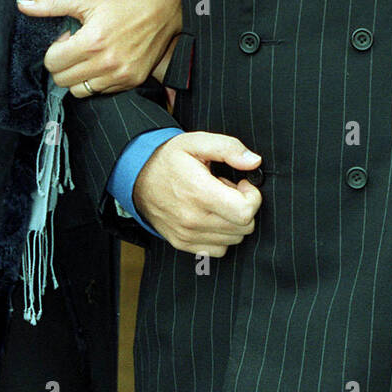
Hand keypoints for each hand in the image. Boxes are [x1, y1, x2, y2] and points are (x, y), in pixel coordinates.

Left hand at [18, 0, 181, 95]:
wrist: (163, 7)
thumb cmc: (123, 0)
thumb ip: (51, 5)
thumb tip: (22, 6)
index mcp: (92, 41)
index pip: (53, 63)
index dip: (55, 49)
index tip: (67, 38)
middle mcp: (106, 62)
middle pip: (62, 80)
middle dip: (63, 63)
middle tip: (77, 46)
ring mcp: (120, 75)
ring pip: (79, 91)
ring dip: (78, 75)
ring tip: (90, 55)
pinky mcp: (132, 81)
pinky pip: (100, 92)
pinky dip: (97, 80)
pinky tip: (105, 61)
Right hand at [133, 131, 262, 255]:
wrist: (137, 177)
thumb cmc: (169, 158)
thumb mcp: (197, 142)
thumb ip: (228, 148)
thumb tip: (254, 162)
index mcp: (199, 193)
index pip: (245, 212)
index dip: (253, 196)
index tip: (243, 183)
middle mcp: (193, 220)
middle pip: (244, 227)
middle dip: (243, 206)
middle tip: (227, 189)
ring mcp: (187, 235)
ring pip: (234, 239)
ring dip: (232, 220)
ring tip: (216, 200)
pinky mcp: (183, 244)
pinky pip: (219, 250)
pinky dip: (222, 235)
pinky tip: (211, 215)